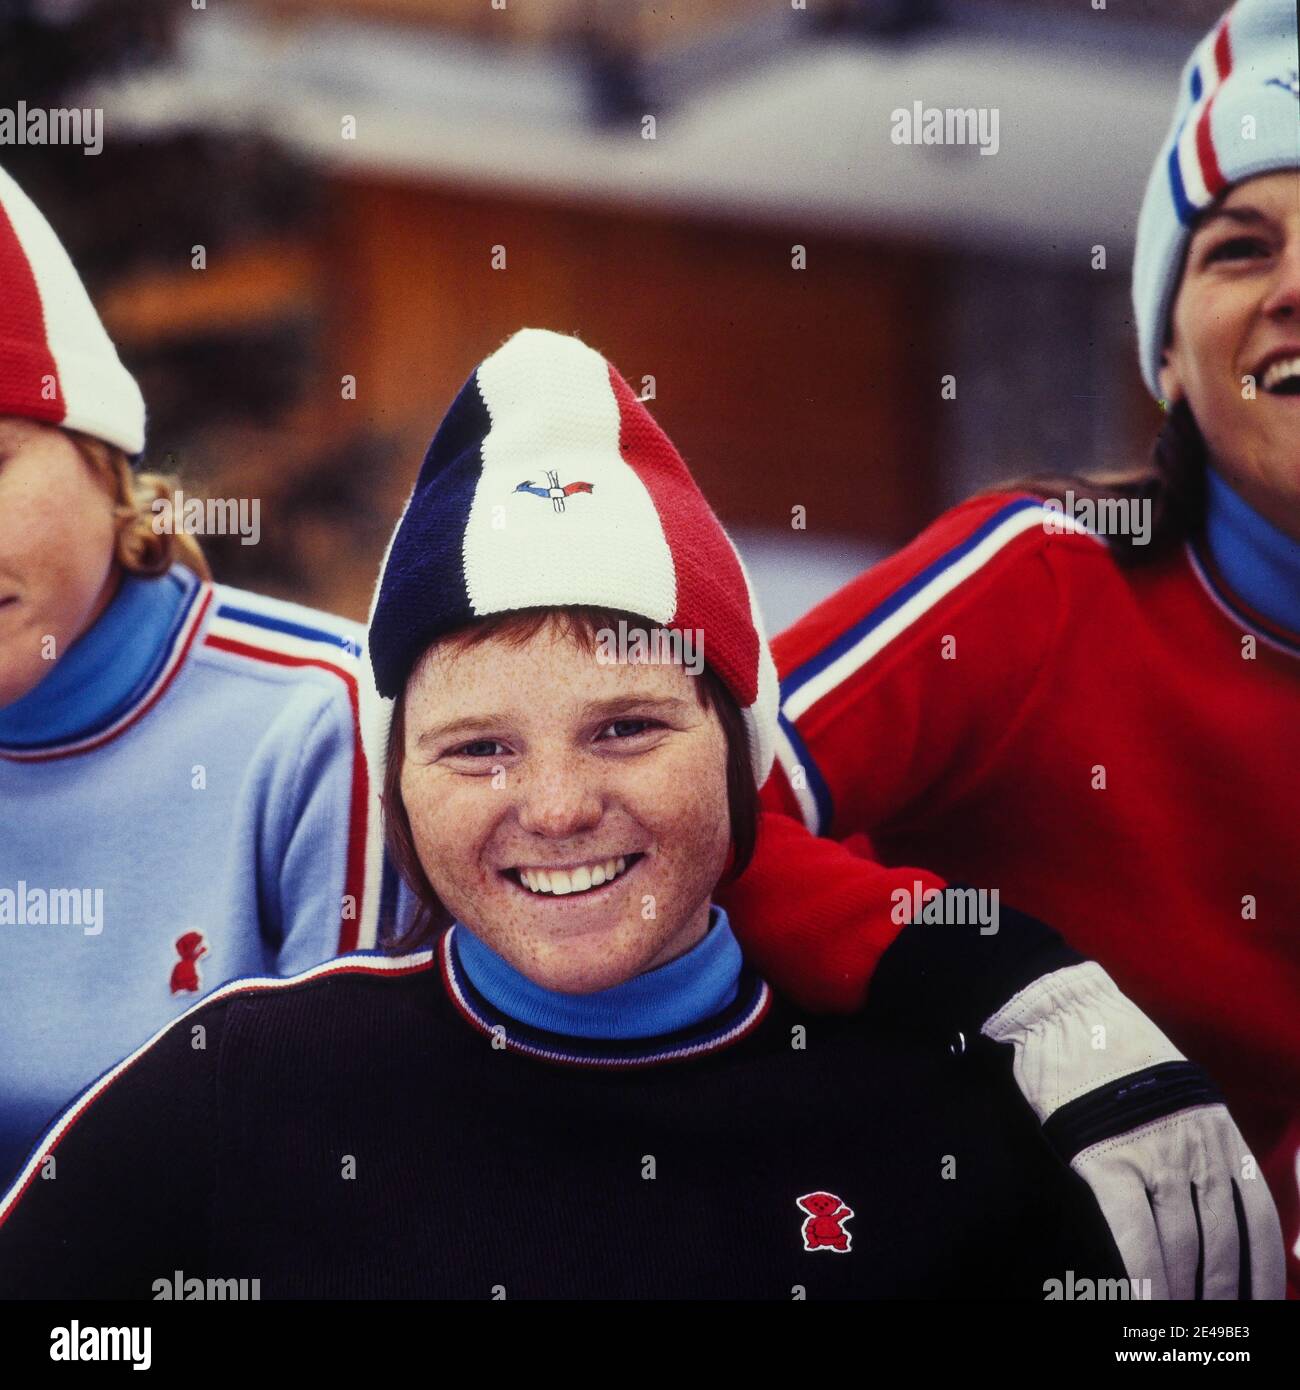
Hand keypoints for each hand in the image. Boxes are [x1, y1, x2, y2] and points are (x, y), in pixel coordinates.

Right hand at [981, 961, 1284, 1299]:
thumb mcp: (1178, 1088)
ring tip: (1173, 1324)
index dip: (1261, 1270)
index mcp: (1217, 1128)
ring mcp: (1152, 1152)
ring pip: (1178, 1244)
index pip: (1256, 1217)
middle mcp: (1195, 1144)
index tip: (1257, 1304)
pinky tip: (1141, 1299)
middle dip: (1219, 1292)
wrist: (1065, 1011)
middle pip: (1220, 1241)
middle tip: (1213, 1323)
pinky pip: (1131, 1231)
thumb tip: (1206, 1194)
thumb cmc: (1112, 1048)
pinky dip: (1140, 1273)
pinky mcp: (1104, 1156)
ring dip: (1179, 1293)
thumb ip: (1198, 1137)